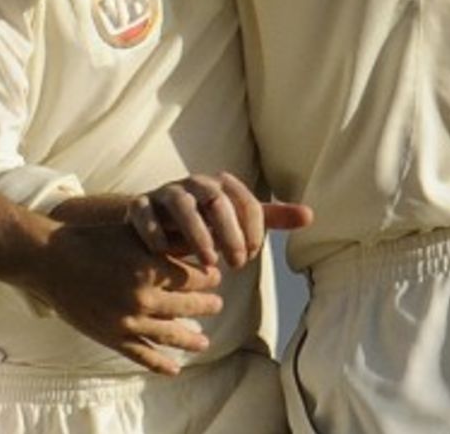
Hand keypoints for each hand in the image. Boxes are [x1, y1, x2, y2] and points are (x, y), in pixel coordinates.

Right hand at [33, 221, 225, 375]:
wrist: (53, 261)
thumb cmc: (95, 239)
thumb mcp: (134, 232)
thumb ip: (165, 240)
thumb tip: (196, 242)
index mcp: (150, 268)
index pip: (192, 277)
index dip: (208, 278)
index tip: (217, 278)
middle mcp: (142, 298)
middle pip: (186, 306)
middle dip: (206, 305)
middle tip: (217, 304)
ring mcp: (127, 321)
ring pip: (169, 334)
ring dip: (190, 338)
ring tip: (204, 341)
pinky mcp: (112, 337)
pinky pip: (142, 356)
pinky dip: (160, 364)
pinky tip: (175, 368)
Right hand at [128, 172, 313, 268]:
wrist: (154, 218)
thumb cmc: (203, 222)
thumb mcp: (235, 220)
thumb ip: (268, 217)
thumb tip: (311, 215)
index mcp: (221, 186)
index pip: (245, 201)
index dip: (253, 229)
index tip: (253, 256)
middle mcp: (194, 184)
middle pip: (216, 199)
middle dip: (229, 232)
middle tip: (237, 264)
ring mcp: (165, 193)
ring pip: (181, 204)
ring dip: (196, 233)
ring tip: (208, 263)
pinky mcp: (139, 205)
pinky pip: (143, 211)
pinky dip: (152, 230)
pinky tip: (162, 253)